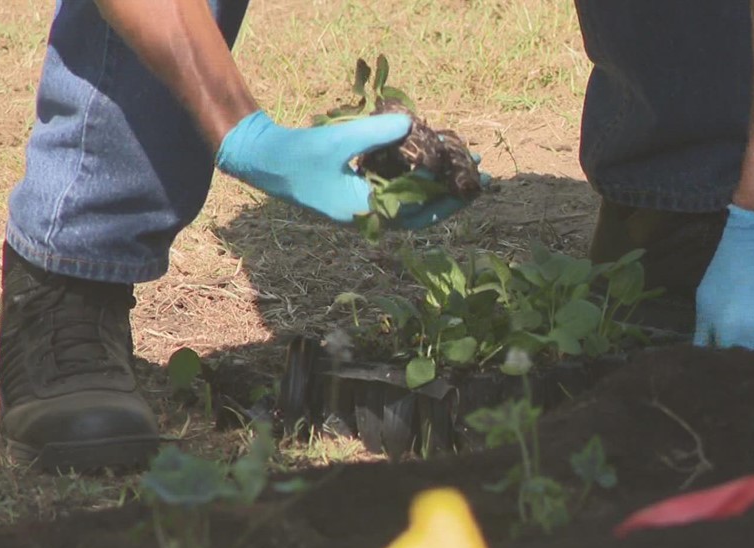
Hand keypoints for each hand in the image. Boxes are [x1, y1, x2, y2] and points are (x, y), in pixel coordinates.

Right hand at [216, 110, 479, 226]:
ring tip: (465, 165)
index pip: (420, 210)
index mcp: (368, 211)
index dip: (449, 195)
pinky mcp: (363, 196)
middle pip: (424, 211)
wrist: (269, 164)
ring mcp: (367, 208)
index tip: (473, 180)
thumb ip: (376, 133)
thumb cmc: (301, 155)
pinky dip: (419, 179)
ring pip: (414, 203)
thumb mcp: (340, 141)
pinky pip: (400, 193)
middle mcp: (372, 216)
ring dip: (439, 186)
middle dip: (454, 193)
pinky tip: (432, 161)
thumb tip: (413, 125)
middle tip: (484, 175)